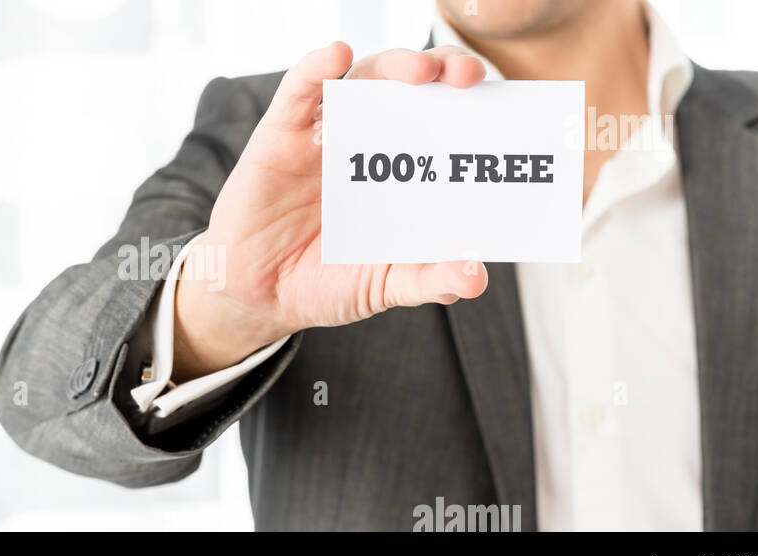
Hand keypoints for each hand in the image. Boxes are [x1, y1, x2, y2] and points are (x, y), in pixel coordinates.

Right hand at [173, 43, 489, 379]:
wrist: (260, 297)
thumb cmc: (325, 280)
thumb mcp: (385, 285)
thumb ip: (428, 279)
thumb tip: (475, 277)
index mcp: (399, 170)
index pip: (442, 118)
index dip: (469, 102)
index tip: (498, 102)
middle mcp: (366, 142)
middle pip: (409, 86)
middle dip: (442, 70)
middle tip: (465, 77)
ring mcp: (324, 137)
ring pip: (362, 79)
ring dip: (394, 65)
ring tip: (420, 70)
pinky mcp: (279, 138)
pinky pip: (298, 93)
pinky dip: (316, 69)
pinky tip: (336, 56)